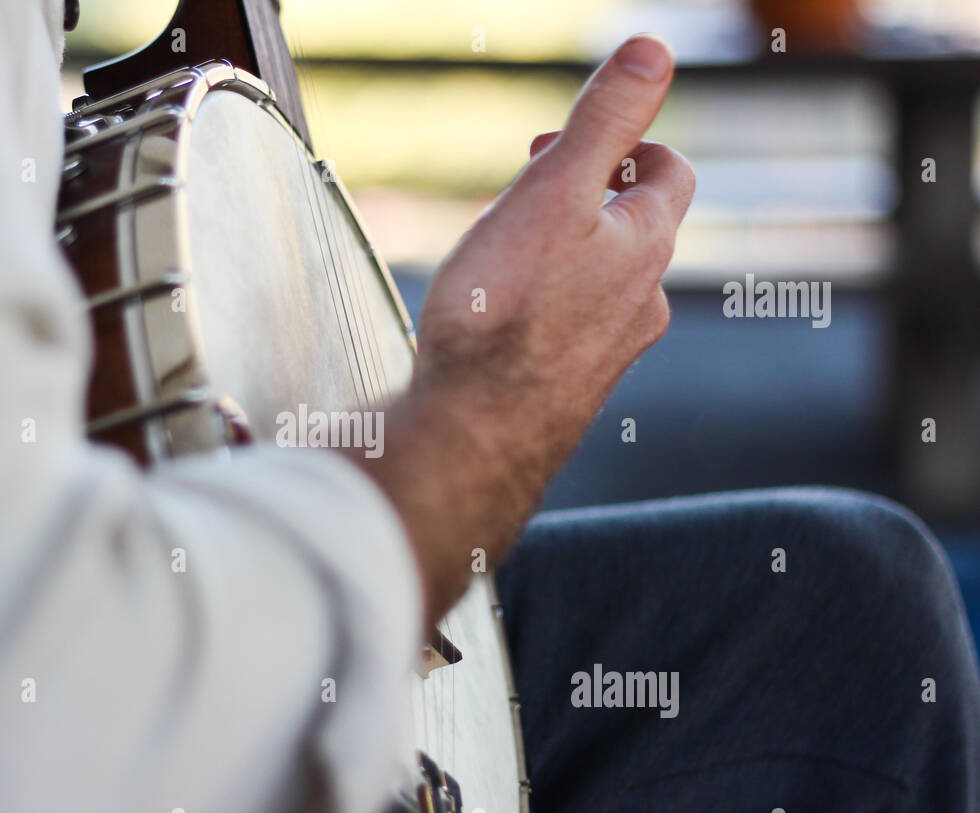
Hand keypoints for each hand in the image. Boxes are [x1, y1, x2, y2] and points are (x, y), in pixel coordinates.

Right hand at [351, 35, 695, 625]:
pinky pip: (569, 331)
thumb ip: (606, 120)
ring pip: (600, 284)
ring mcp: (609, 351)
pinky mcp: (571, 389)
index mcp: (645, 243)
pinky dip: (546, 309)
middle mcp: (642, 301)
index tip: (575, 143)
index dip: (629, 143)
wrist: (473, 431)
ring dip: (565, 256)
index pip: (668, 171)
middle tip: (532, 191)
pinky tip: (502, 319)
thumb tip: (652, 52)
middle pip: (634, 228)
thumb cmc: (504, 317)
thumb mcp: (555, 191)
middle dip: (589, 199)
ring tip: (510, 255)